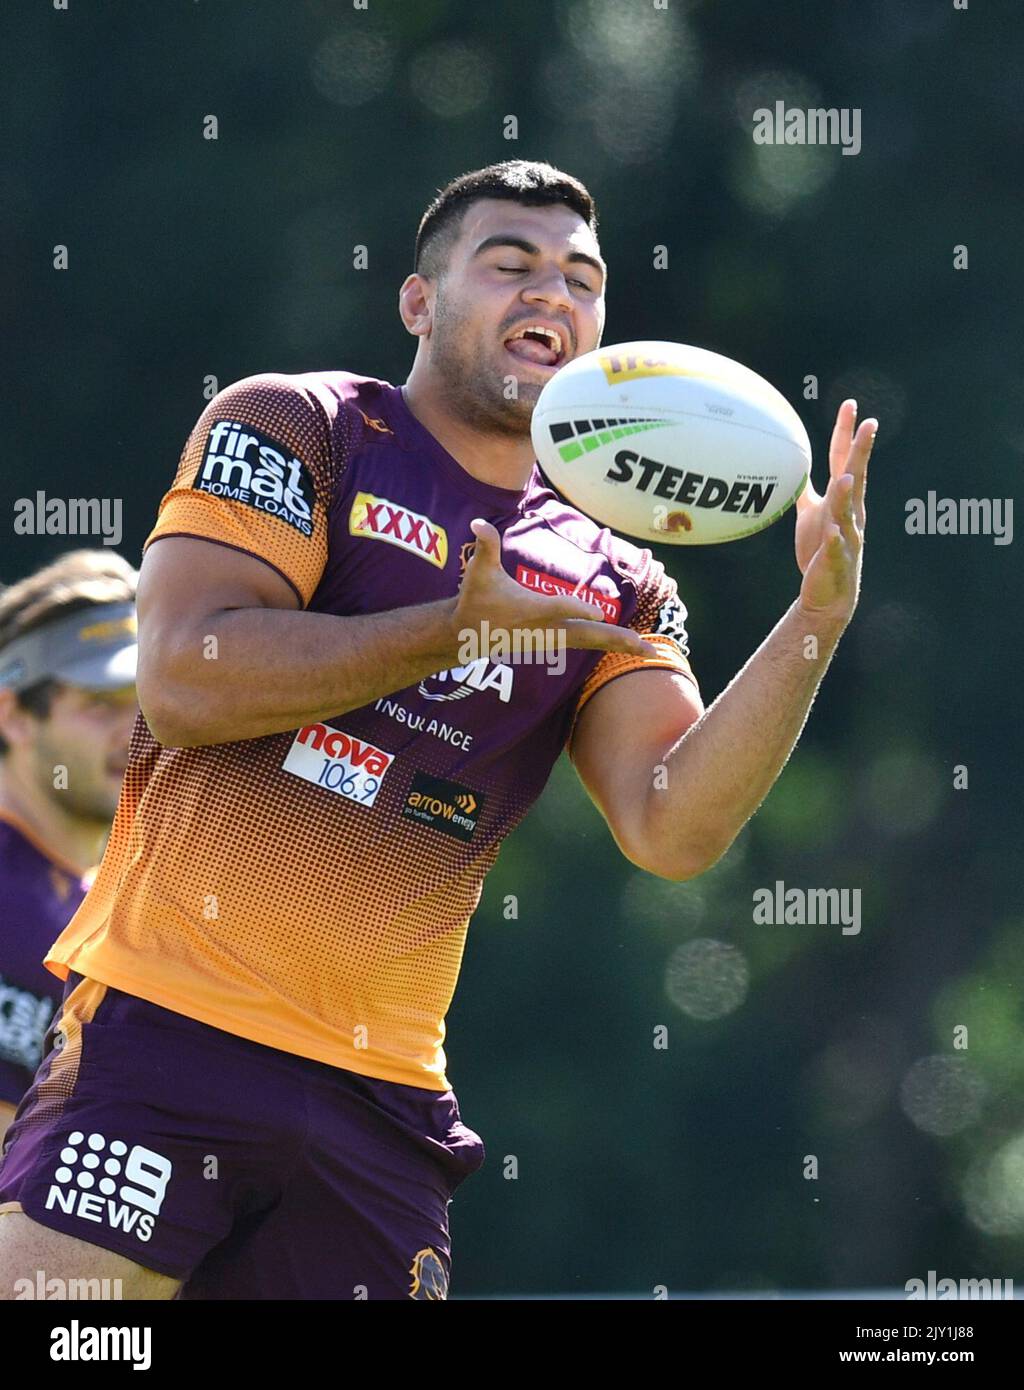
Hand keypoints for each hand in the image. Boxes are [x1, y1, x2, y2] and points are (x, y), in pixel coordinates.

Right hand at [454, 520, 656, 656]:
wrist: (468, 634)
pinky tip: (629, 646)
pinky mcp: (554, 642)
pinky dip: (608, 644)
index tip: (597, 612)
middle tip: (642, 646)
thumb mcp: (478, 571)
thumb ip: (485, 546)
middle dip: (613, 638)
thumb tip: (478, 524)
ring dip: (619, 644)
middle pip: (585, 635)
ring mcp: (551, 639)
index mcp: (530, 610)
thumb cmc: (476, 598)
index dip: (575, 608)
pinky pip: (587, 643)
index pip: (556, 609)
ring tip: (649, 650)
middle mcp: (546, 629)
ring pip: (591, 642)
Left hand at [795, 400, 876, 622]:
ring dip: (846, 495)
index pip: (844, 460)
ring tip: (844, 477)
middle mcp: (850, 514)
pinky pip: (835, 549)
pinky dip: (834, 541)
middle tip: (868, 425)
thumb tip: (795, 468)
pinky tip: (832, 533)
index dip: (847, 434)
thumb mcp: (811, 516)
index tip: (851, 405)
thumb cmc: (820, 551)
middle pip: (855, 478)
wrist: (827, 595)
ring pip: (847, 512)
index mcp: (843, 500)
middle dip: (861, 453)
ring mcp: (846, 537)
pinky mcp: (836, 561)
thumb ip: (806, 492)